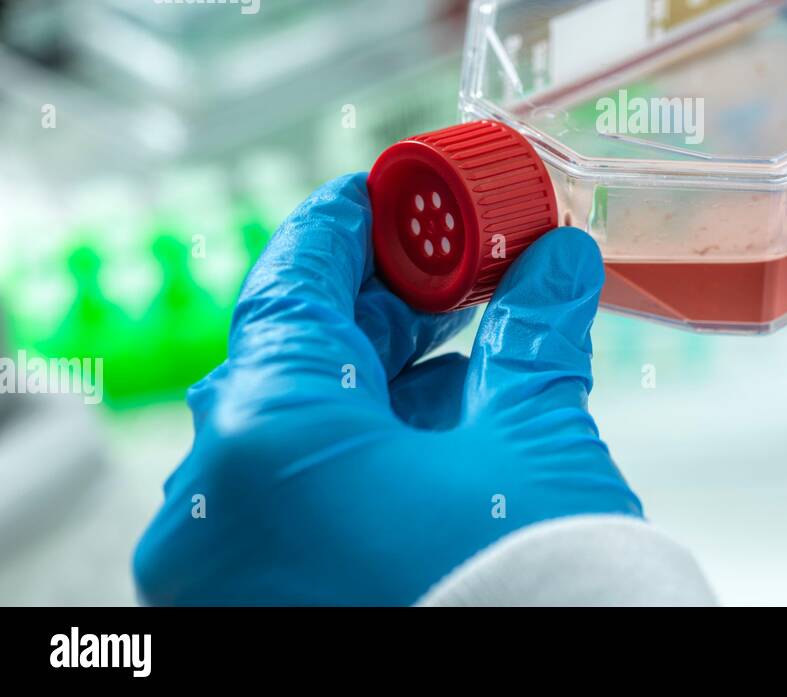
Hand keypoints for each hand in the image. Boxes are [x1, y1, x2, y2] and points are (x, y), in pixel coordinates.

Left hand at [134, 173, 639, 605]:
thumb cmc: (523, 602)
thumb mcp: (534, 444)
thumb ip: (536, 334)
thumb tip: (559, 262)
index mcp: (267, 438)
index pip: (292, 279)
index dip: (350, 222)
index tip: (389, 192)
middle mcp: (214, 504)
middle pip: (292, 354)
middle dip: (382, 304)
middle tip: (454, 269)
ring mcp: (224, 570)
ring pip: (293, 430)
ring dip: (379, 379)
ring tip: (467, 348)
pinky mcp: (253, 609)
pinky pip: (291, 498)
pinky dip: (359, 452)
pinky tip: (440, 433)